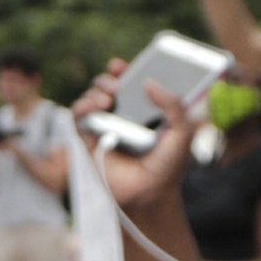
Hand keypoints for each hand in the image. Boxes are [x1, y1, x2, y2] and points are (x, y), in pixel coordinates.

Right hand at [71, 55, 200, 221]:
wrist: (149, 194)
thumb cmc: (168, 166)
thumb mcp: (183, 131)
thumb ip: (174, 105)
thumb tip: (149, 84)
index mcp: (143, 109)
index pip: (131, 82)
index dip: (125, 70)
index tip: (122, 65)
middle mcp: (121, 114)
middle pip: (108, 85)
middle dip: (109, 79)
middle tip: (117, 85)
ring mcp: (103, 125)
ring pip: (90, 97)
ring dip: (95, 92)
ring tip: (108, 100)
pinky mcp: (87, 138)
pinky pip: (77, 116)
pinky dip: (81, 107)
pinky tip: (94, 108)